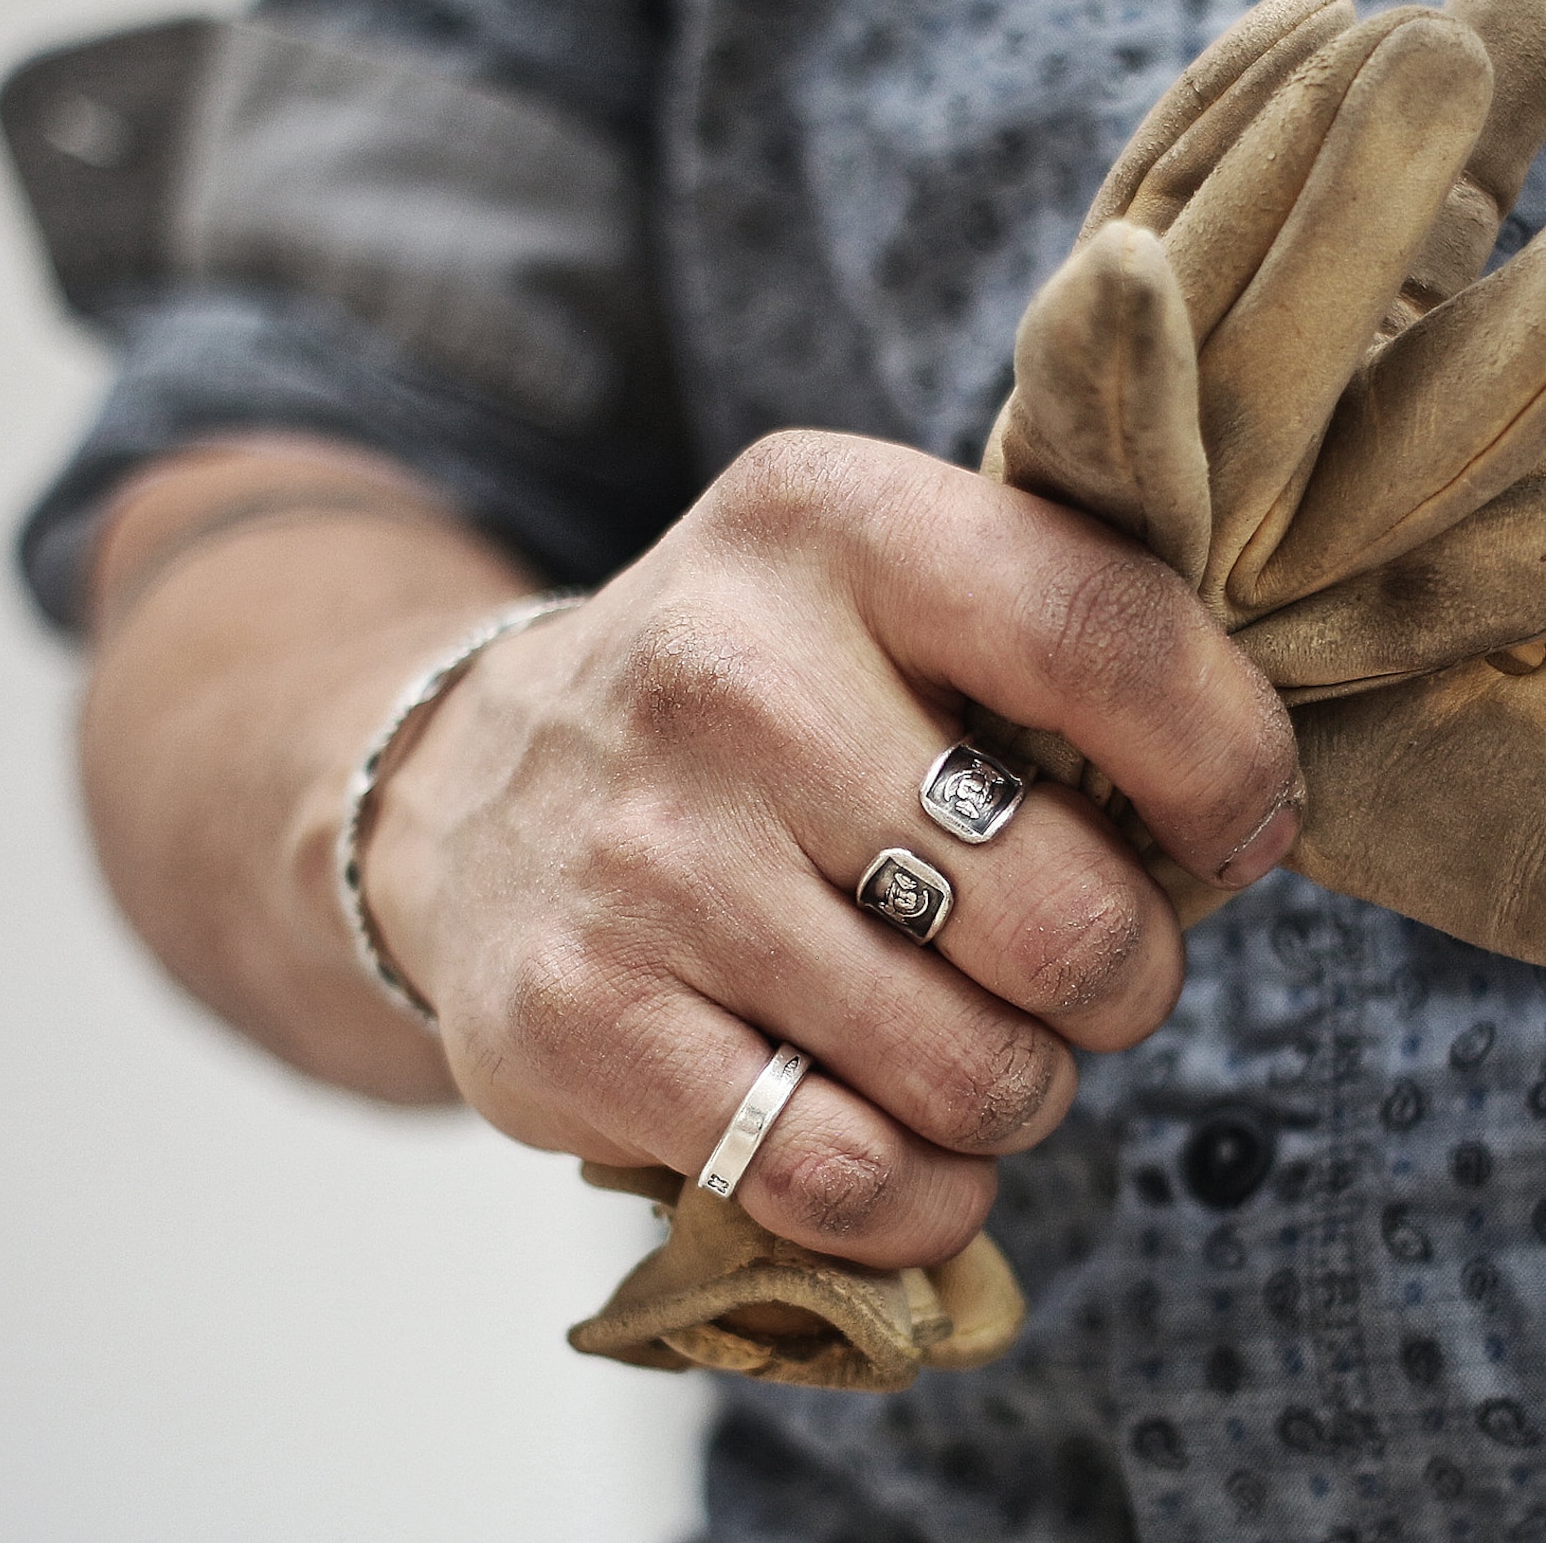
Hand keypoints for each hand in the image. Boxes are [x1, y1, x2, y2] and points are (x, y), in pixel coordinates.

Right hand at [364, 429, 1300, 1268]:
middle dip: (1118, 979)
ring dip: (1017, 1090)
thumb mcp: (868, 593)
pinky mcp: (581, 1019)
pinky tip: (898, 1142)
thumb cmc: (736, 703)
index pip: (1104, 639)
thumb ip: (1048, 649)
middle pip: (1065, 913)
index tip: (1232, 832)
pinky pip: (849, 1181)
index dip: (1225, 765)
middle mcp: (724, 677)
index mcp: (825, 526)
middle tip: (1067, 963)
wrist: (476, 792)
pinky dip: (920, 1195)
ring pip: (975, 1073)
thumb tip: (1245, 818)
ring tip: (962, 1042)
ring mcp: (645, 860)